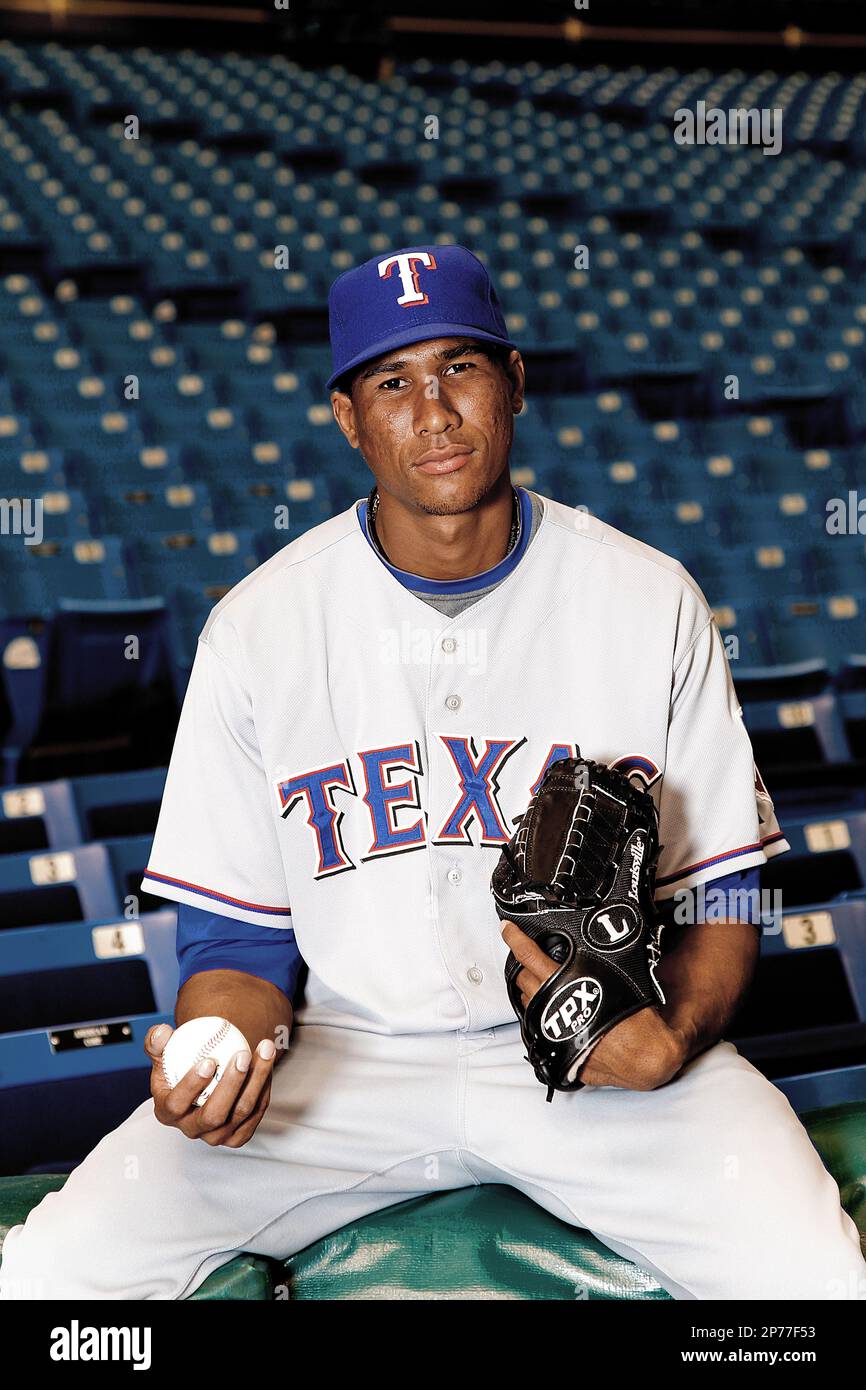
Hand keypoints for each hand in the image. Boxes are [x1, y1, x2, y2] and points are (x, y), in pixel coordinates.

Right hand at [145, 1023, 276, 1147]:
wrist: (204, 1082)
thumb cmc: (180, 1066)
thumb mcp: (163, 1054)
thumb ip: (157, 1042)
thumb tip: (162, 1032)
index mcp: (168, 1113)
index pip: (177, 1105)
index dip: (192, 1085)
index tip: (209, 1060)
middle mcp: (192, 1129)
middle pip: (213, 1115)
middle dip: (230, 1085)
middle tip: (242, 1055)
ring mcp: (216, 1136)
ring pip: (241, 1112)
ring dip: (256, 1079)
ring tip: (264, 1050)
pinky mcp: (238, 1136)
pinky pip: (256, 1112)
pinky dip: (264, 1087)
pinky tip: (266, 1062)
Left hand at [501, 920, 690, 1091]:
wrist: (646, 1061)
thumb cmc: (640, 1022)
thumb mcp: (627, 980)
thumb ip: (613, 964)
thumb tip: (621, 947)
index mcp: (570, 985)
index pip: (531, 956)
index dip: (516, 940)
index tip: (507, 928)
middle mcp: (555, 1008)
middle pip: (523, 980)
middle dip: (522, 967)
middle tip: (526, 957)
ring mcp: (552, 1031)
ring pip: (526, 1004)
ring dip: (528, 991)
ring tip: (538, 983)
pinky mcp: (556, 1050)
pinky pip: (535, 1028)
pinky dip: (537, 1015)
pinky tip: (547, 1010)